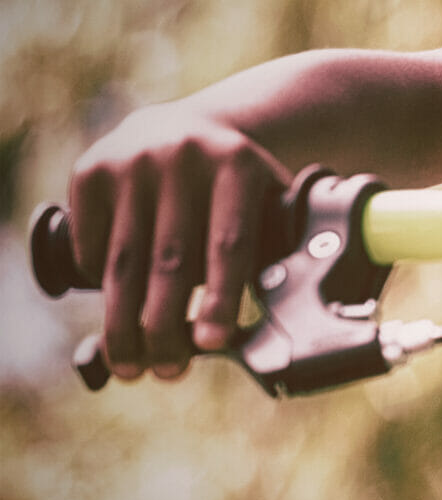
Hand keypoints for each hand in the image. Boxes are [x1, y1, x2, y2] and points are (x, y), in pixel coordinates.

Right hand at [66, 106, 289, 381]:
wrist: (178, 127)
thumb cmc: (232, 187)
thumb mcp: (265, 200)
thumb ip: (277, 245)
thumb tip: (292, 317)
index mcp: (238, 165)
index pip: (229, 244)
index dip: (219, 297)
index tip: (211, 343)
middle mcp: (183, 156)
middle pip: (171, 260)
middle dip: (165, 326)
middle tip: (169, 372)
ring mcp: (132, 161)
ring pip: (124, 262)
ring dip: (124, 324)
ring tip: (133, 367)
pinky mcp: (90, 171)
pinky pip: (92, 246)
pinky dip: (99, 285)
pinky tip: (115, 314)